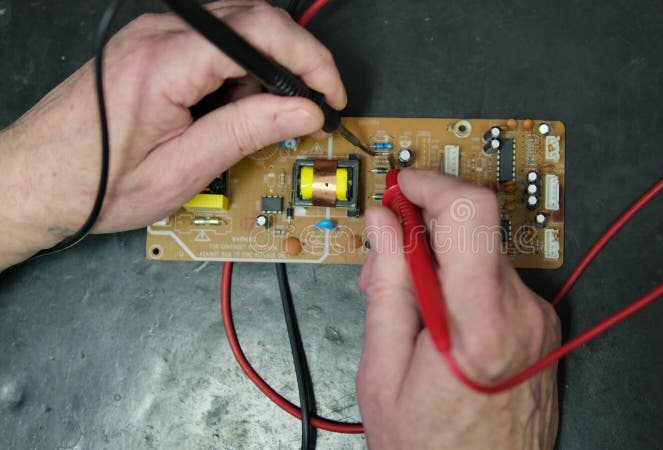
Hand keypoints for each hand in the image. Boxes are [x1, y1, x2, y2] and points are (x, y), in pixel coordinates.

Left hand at [0, 0, 344, 268]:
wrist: (34, 180)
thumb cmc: (94, 182)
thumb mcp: (182, 169)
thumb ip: (247, 131)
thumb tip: (302, 111)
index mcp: (163, 62)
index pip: (259, 33)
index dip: (309, 60)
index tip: (329, 94)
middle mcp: (156, 35)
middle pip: (252, 16)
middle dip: (295, 57)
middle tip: (312, 101)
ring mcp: (150, 35)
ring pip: (236, 24)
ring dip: (265, 62)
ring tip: (264, 114)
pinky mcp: (149, 45)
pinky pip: (211, 39)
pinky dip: (238, 66)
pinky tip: (233, 104)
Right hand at [356, 169, 561, 448]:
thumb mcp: (383, 375)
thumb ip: (388, 289)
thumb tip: (385, 228)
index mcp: (479, 325)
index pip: (468, 211)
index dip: (430, 184)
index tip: (401, 187)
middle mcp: (521, 314)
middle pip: (473, 225)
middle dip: (421, 229)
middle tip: (384, 262)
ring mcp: (537, 319)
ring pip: (480, 252)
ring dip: (438, 261)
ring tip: (406, 308)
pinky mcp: (540, 325)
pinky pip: (495, 279)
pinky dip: (461, 283)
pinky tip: (436, 319)